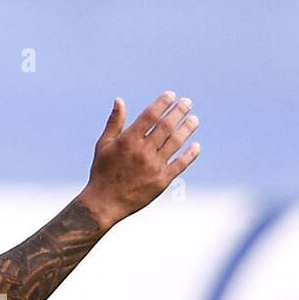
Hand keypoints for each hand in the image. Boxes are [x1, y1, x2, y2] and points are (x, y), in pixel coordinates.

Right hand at [79, 90, 200, 229]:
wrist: (104, 203)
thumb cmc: (102, 172)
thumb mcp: (103, 145)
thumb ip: (114, 123)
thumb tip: (119, 100)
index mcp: (128, 140)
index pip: (150, 116)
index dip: (163, 103)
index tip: (171, 96)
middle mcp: (143, 151)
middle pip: (166, 126)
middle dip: (179, 112)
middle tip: (187, 103)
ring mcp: (154, 166)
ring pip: (176, 143)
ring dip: (187, 129)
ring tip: (194, 120)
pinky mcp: (161, 181)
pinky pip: (180, 164)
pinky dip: (190, 154)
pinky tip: (196, 146)